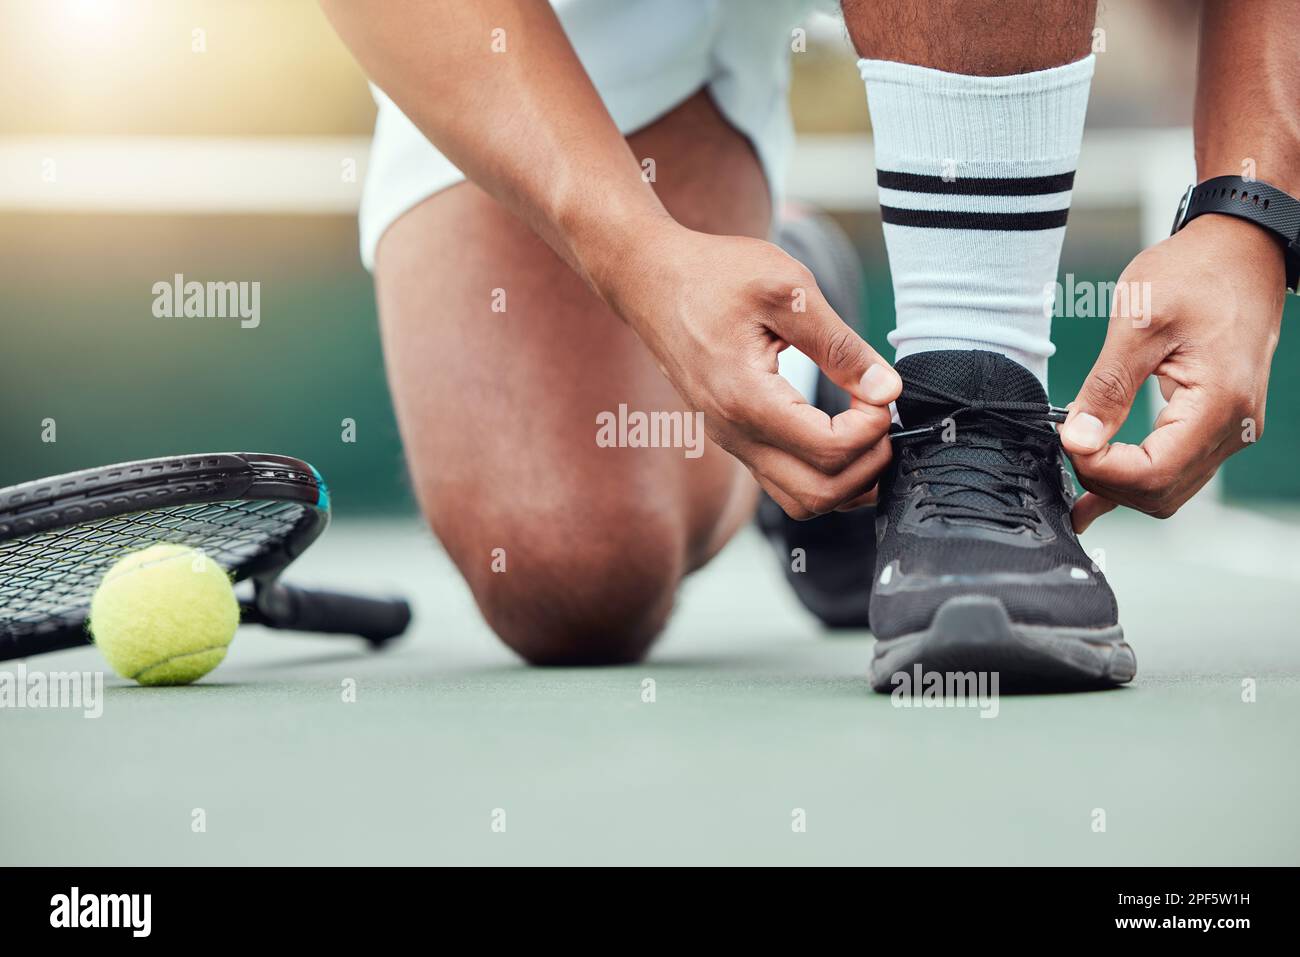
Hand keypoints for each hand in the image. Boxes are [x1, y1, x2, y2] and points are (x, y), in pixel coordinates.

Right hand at [602, 221, 900, 518]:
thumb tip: (887, 389)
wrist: (650, 280)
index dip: (873, 428)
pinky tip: (843, 432)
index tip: (880, 390)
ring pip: (804, 501)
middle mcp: (735, 433)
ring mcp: (732, 442)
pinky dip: (826, 474)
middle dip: (868, 464)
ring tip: (866, 428)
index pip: (830, 451)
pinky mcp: (735, 438)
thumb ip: (840, 345)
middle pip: (820, 495)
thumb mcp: (787, 290)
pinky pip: (787, 483)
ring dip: (849, 478)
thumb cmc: (713, 275)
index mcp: (746, 398)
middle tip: (880, 415)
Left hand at [1060, 214, 1286, 531]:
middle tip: (1067, 443)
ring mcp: (1230, 429)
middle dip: (1105, 480)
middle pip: (1160, 492)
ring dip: (1118, 482)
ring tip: (1077, 456)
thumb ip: (1106, 387)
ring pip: (1167, 489)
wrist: (1243, 249)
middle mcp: (1234, 426)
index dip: (1100, 470)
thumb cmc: (1199, 271)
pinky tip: (1096, 492)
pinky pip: (1175, 468)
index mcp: (1219, 403)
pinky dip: (1134, 478)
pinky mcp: (1218, 423)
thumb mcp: (1138, 321)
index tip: (1067, 442)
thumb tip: (1077, 439)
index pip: (1153, 474)